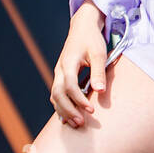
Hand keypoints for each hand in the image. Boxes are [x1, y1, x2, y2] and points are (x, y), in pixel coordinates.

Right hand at [51, 0, 107, 125]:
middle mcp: (60, 69)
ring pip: (54, 96)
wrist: (82, 28)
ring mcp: (58, 74)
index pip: (69, 85)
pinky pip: (56, 95)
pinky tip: (69, 117)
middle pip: (57, 94)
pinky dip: (61, 106)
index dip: (79, 99)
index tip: (91, 110)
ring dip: (63, 110)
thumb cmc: (91, 40)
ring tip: (76, 124)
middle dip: (68, 109)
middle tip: (81, 122)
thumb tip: (99, 91)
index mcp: (68, 63)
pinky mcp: (61, 77)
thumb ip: (99, 72)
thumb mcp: (99, 53)